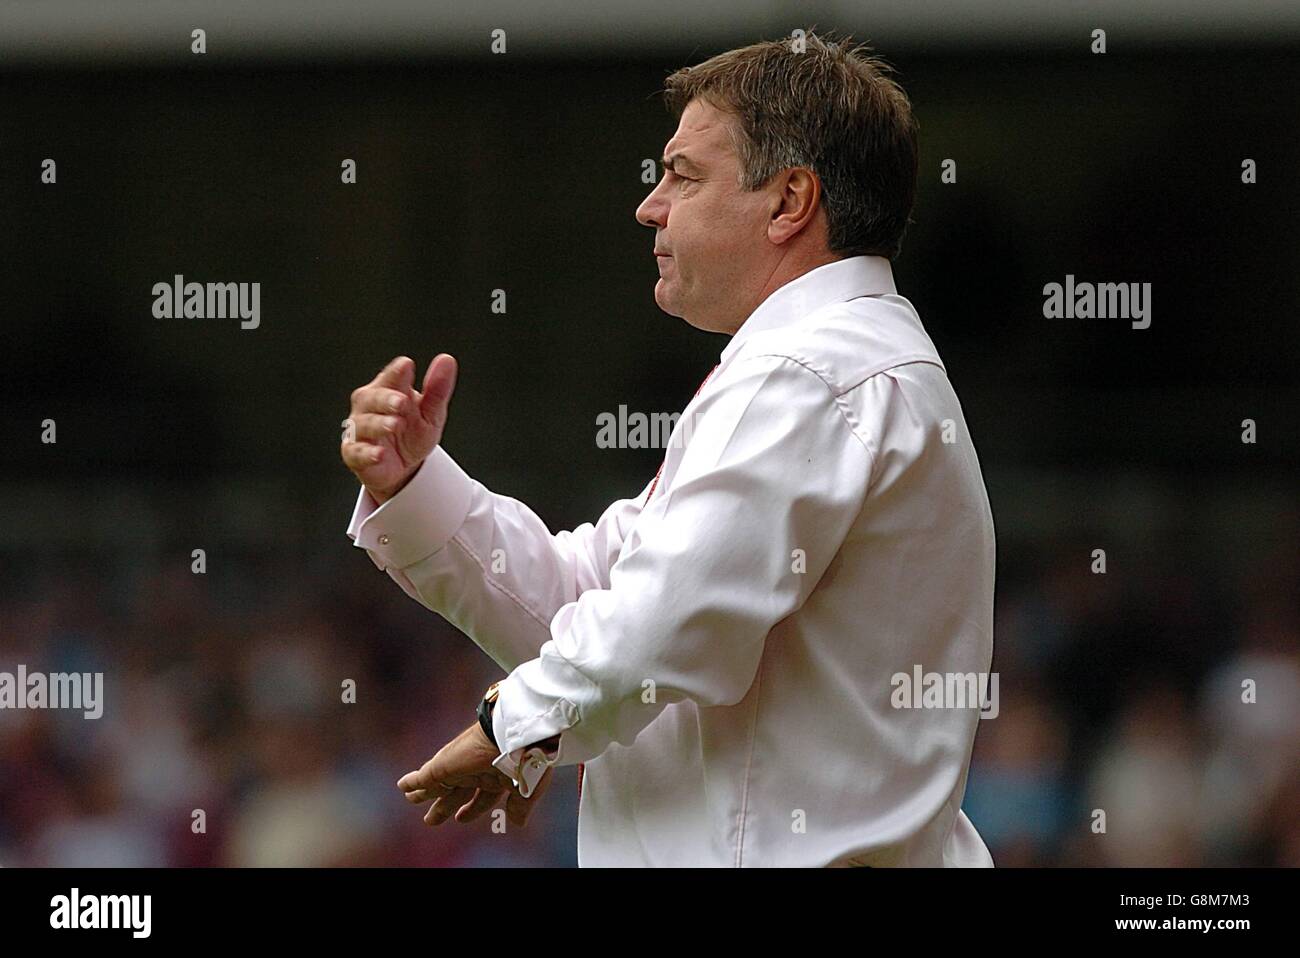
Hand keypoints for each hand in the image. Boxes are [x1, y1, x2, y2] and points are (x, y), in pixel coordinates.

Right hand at [341, 354, 457, 502]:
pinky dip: (367, 453)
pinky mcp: (354, 453)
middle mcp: (369, 406)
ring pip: (364, 423)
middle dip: (386, 399)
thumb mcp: (431, 414)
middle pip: (372, 398)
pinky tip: (379, 454)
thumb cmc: (412, 434)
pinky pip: (356, 452)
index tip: (406, 365)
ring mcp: (359, 429)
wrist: (403, 468)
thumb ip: (437, 389)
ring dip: (379, 424)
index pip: (390, 376)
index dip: (397, 372)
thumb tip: (447, 360)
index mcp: (388, 390)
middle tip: (402, 402)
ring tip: (395, 424)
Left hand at [397, 721, 553, 827]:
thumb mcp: (527, 789)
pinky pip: (423, 777)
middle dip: (444, 806)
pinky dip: (412, 782)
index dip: (472, 809)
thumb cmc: (526, 759)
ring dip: (424, 793)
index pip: (481, 798)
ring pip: (437, 784)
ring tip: (412, 799)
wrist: (514, 737)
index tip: (461, 817)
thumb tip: (517, 824)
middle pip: (455, 793)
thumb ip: (520, 806)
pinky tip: (403, 786)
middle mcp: (476, 771)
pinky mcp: (444, 766)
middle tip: (431, 820)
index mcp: (496, 776)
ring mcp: (459, 768)